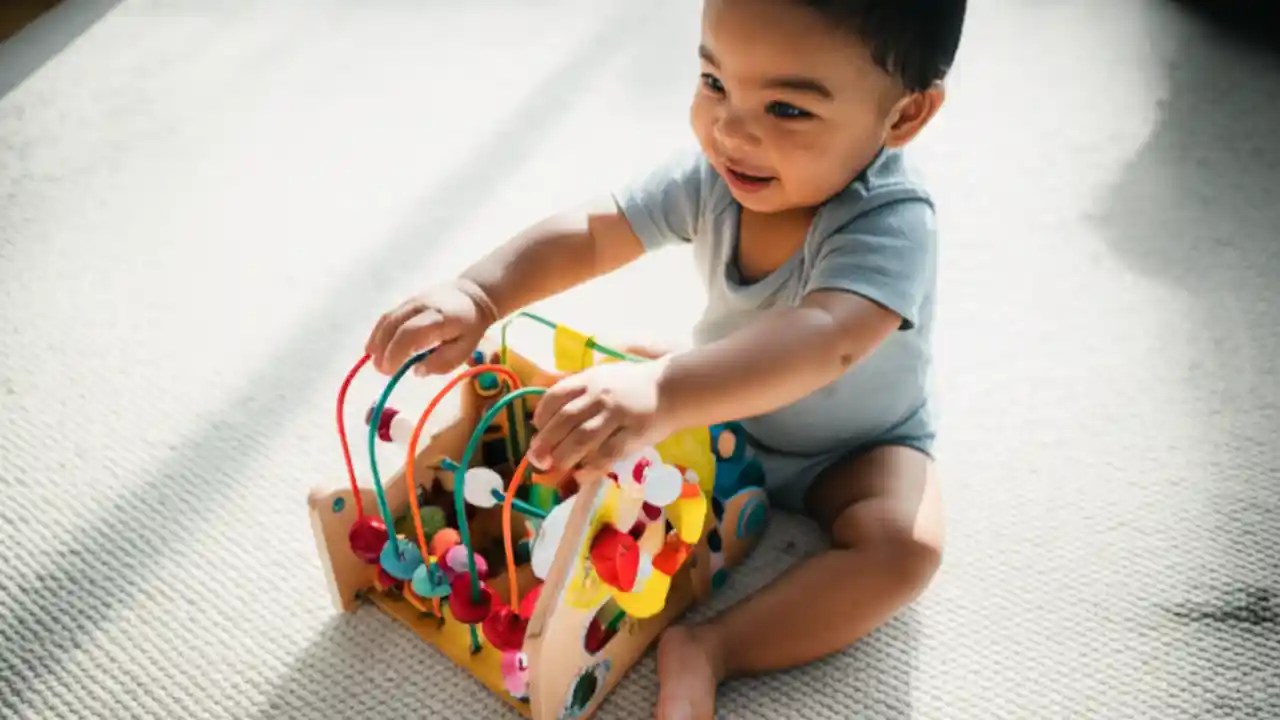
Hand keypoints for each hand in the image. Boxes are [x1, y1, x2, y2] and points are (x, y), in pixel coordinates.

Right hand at [365, 278, 497, 375]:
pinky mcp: (407, 301)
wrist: (472, 296)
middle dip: (383, 348)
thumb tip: (417, 371)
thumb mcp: (464, 349)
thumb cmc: (469, 328)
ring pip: (388, 319)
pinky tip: (374, 348)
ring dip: (377, 340)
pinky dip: (379, 332)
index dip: (396, 352)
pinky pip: (388, 316)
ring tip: (374, 361)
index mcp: (439, 318)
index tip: (390, 371)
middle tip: (381, 370)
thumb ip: (443, 361)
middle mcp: (422, 305)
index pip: (410, 332)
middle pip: (394, 324)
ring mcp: (413, 300)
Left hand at [528, 359, 672, 475]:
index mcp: (589, 379)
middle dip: (546, 442)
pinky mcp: (634, 433)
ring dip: (564, 456)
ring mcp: (618, 414)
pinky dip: (591, 466)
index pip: (556, 397)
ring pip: (583, 438)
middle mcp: (600, 395)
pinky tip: (581, 475)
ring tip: (554, 469)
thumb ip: (577, 391)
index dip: (542, 416)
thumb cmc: (632, 385)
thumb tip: (543, 413)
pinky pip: (608, 453)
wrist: (672, 388)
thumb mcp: (602, 376)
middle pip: (565, 420)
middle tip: (537, 459)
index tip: (537, 429)